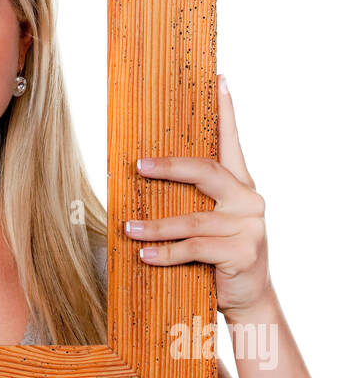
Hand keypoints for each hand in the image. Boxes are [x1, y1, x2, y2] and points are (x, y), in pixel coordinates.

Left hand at [124, 74, 270, 317]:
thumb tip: (143, 173)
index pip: (232, 141)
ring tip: (128, 228)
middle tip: (138, 164)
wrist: (248, 299)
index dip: (227, 110)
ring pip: (193, 218)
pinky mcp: (243, 252)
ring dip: (156, 224)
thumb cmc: (219, 255)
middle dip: (169, 167)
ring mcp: (249, 226)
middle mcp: (248, 199)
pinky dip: (166, 252)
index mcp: (240, 185)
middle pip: (206, 172)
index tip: (219, 78)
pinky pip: (195, 248)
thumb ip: (191, 199)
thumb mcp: (209, 222)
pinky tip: (145, 254)